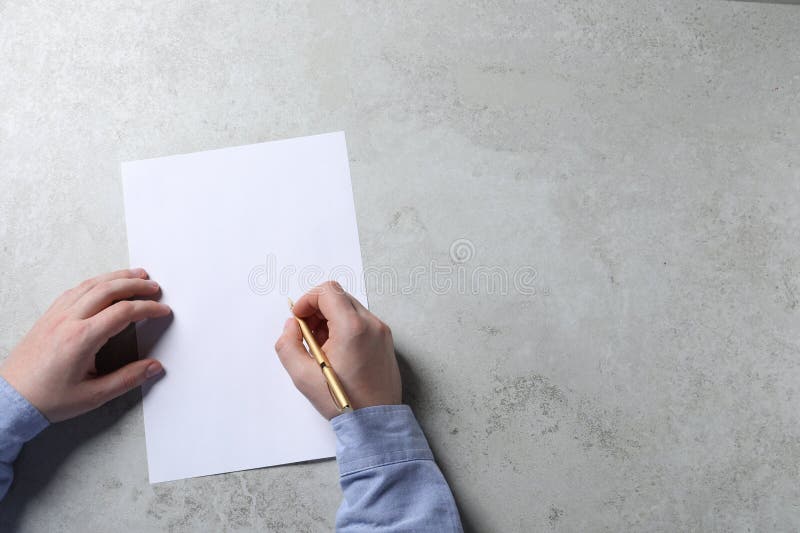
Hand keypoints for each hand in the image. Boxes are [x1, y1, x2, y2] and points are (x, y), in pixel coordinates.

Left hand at [0, 268, 170, 421]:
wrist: (11, 398)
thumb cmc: (46, 398)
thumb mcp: (93, 395)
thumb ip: (127, 379)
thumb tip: (153, 367)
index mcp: (81, 339)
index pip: (123, 312)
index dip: (147, 308)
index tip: (162, 310)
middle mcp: (68, 321)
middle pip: (108, 290)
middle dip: (135, 285)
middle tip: (153, 286)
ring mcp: (56, 315)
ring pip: (90, 285)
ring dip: (116, 277)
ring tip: (135, 275)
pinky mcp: (49, 316)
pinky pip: (75, 290)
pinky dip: (95, 282)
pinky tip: (103, 284)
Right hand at [275, 281, 401, 419]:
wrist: (376, 421)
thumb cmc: (343, 401)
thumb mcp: (302, 376)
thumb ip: (288, 344)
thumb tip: (292, 325)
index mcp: (353, 327)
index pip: (328, 291)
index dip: (307, 300)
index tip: (298, 319)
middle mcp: (372, 324)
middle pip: (339, 297)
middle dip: (317, 310)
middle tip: (307, 334)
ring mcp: (382, 332)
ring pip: (350, 308)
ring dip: (330, 318)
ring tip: (321, 346)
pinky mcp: (385, 341)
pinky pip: (361, 322)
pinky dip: (345, 327)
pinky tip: (336, 351)